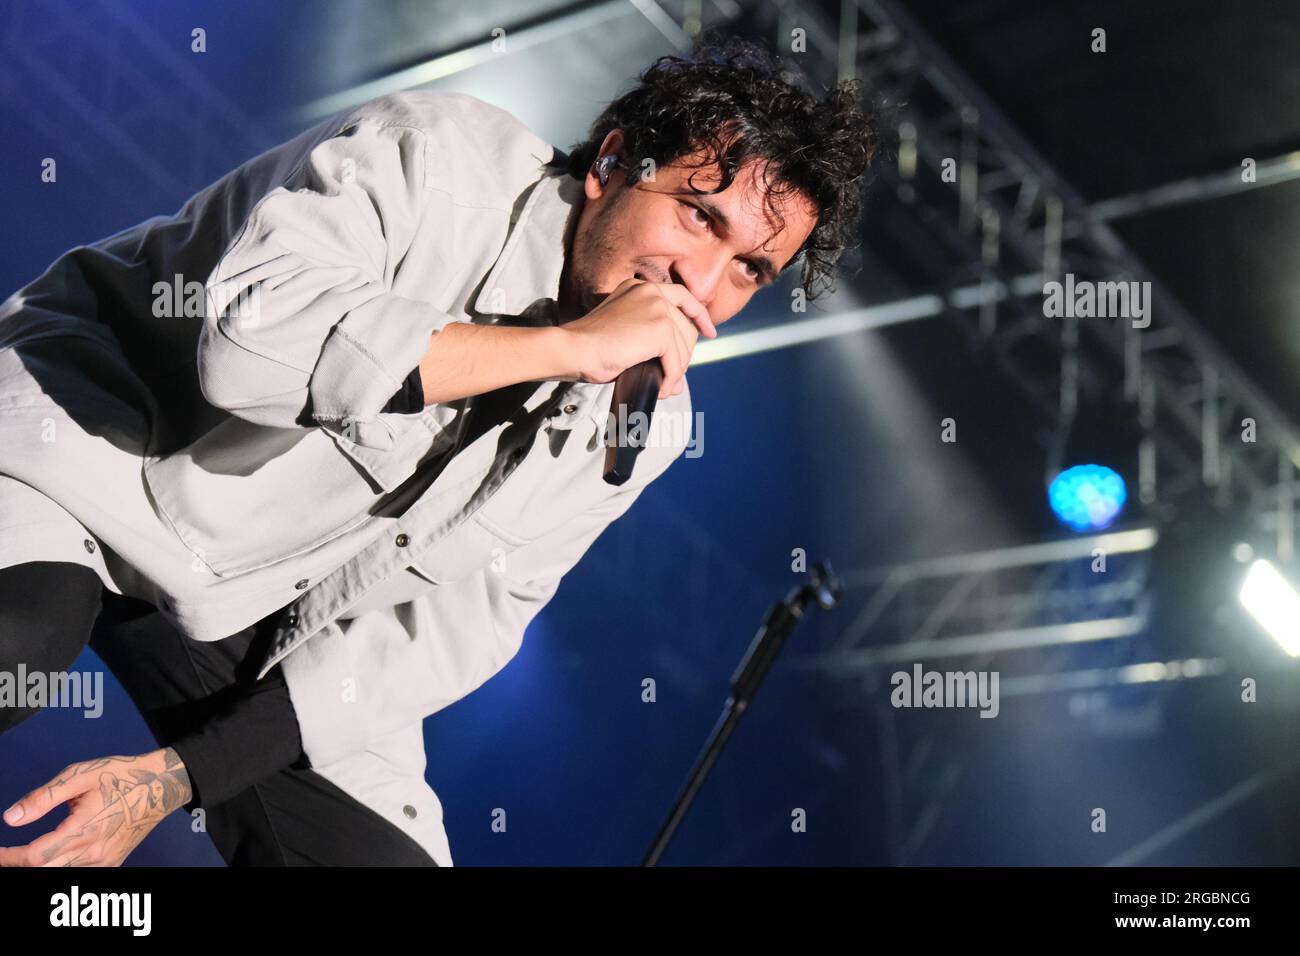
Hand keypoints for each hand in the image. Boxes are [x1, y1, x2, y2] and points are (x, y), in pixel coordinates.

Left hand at [0, 747, 191, 866]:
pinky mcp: (112, 862)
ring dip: (38, 867)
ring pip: (59, 874)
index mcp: (84, 829)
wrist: (161, 786)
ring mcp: (104, 860)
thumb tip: (11, 818)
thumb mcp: (80, 775)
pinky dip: (58, 868)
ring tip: (23, 857)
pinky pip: (78, 872)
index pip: (34, 856)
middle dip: (18, 864)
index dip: (7, 857)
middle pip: (43, 871)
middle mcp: (94, 851)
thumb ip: (44, 798)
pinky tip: (53, 857)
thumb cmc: (122, 776)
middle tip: (5, 855)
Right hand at [560, 277, 716, 399]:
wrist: (574, 349)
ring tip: (662, 386)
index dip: (700, 315)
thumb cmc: (590, 348)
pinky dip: (670, 379)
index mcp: (640, 288)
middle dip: (685, 354)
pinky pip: (675, 362)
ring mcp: (657, 308)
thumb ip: (653, 351)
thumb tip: (678, 382)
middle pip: (687, 326)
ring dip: (676, 371)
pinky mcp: (660, 329)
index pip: (683, 297)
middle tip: (674, 375)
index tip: (710, 332)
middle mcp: (651, 291)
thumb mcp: (626, 340)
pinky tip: (659, 389)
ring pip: (683, 347)